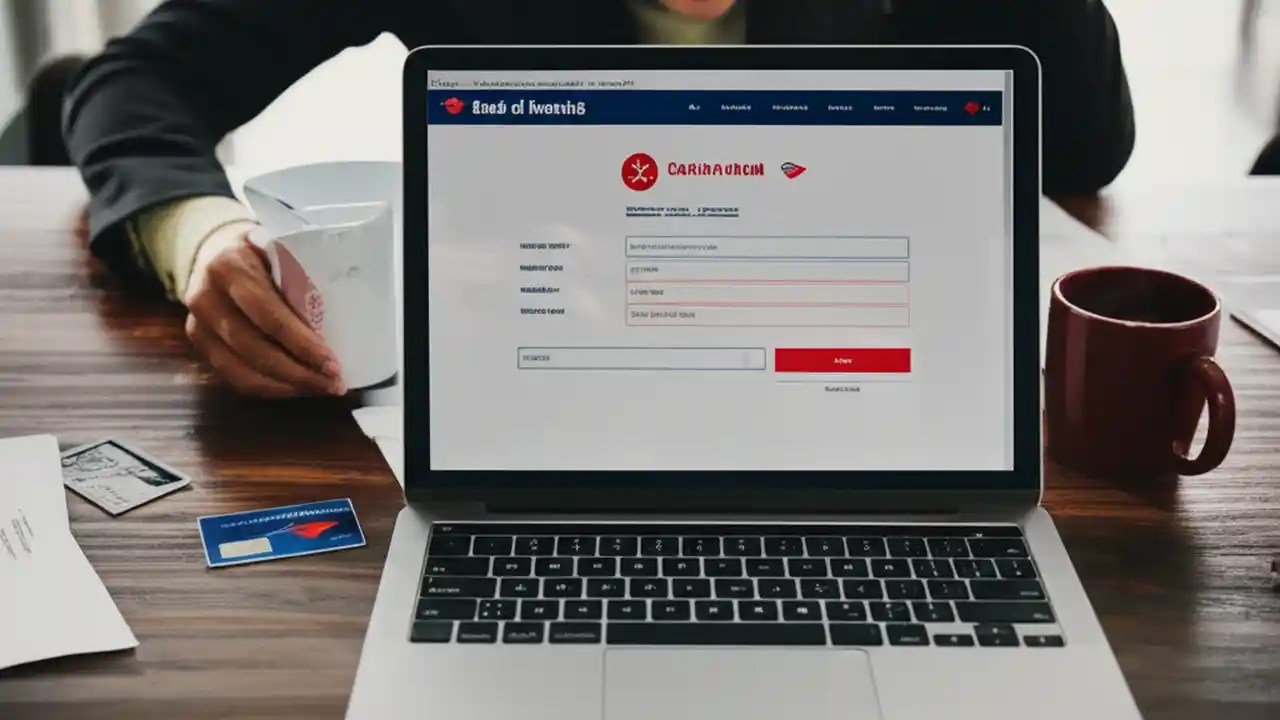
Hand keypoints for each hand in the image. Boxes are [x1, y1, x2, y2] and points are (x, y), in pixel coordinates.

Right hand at [184, 231, 343, 396]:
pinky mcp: (198, 343)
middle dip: (299, 372)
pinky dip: (267, 387)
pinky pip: (232, 377)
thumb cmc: (259, 252)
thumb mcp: (278, 248)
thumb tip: (344, 313)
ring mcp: (197, 324)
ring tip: (319, 388)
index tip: (333, 364)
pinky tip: (294, 388)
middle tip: (334, 384)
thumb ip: (299, 275)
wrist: (213, 252)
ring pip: (242, 370)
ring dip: (286, 386)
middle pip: (255, 349)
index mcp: (230, 268)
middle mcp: (206, 297)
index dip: (302, 345)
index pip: (270, 316)